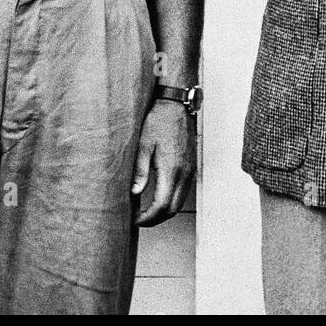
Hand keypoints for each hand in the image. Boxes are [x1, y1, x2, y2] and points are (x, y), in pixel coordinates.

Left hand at [131, 100, 194, 226]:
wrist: (177, 105)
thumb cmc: (159, 121)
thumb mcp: (143, 144)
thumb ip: (140, 171)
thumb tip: (134, 193)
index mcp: (171, 169)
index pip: (162, 205)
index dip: (147, 218)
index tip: (134, 220)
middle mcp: (184, 173)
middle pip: (173, 209)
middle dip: (155, 219)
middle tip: (137, 219)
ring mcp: (190, 170)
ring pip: (180, 202)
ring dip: (164, 211)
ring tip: (145, 211)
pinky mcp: (191, 166)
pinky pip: (184, 191)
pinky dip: (171, 200)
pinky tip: (158, 196)